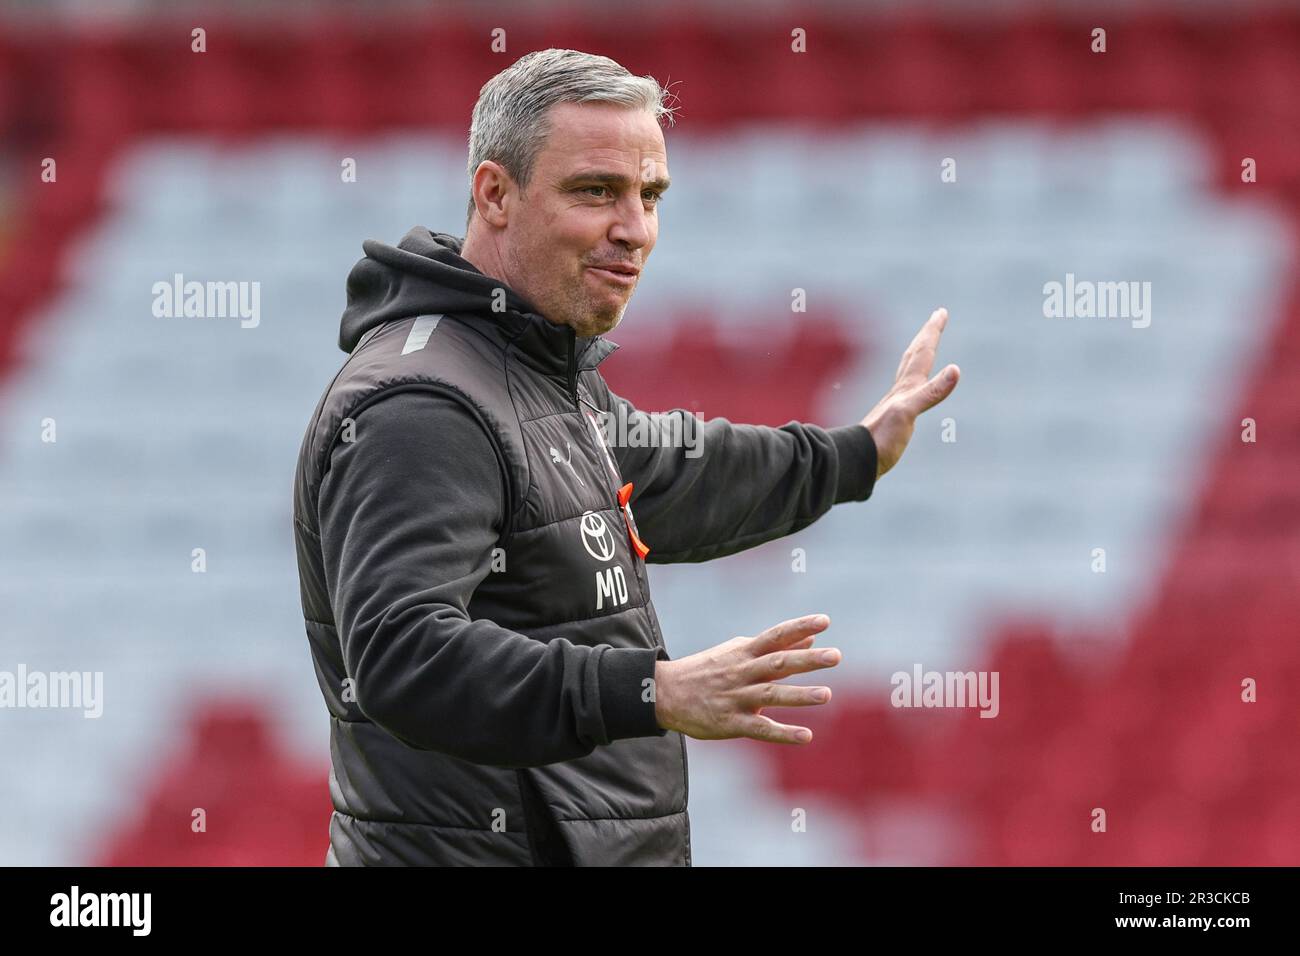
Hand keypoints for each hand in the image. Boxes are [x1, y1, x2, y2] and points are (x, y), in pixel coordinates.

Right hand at [653, 614, 839, 743]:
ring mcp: (736, 698)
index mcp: (744, 653)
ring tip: (826, 694)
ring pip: (771, 695)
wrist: (666, 693)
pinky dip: (783, 733)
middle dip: (807, 660)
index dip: (799, 627)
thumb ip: (776, 647)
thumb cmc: (708, 671)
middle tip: (835, 655)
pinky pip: (760, 728)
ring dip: (799, 695)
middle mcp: (742, 672)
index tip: (825, 620)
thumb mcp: (738, 652)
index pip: (775, 636)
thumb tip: (812, 636)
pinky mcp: (731, 723)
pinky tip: (806, 736)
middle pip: (777, 663)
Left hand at [861, 307, 959, 478]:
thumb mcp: (908, 413)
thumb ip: (931, 392)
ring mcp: (897, 402)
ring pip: (909, 370)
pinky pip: (908, 390)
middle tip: (937, 318)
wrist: (859, 459)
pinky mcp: (895, 416)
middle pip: (915, 355)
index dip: (933, 332)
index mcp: (908, 387)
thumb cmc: (882, 438)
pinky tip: (911, 388)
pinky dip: (914, 382)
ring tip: (923, 346)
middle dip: (927, 335)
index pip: (923, 352)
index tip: (941, 312)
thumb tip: (956, 370)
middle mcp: (902, 390)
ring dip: (918, 354)